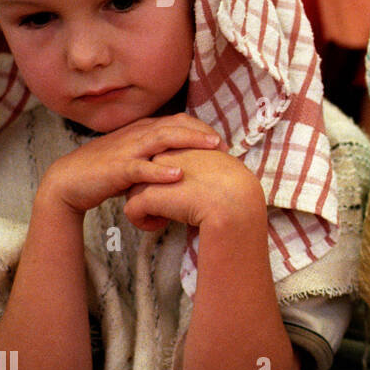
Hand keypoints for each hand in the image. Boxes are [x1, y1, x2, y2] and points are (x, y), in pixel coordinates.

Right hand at [41, 114, 223, 215]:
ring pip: (162, 139)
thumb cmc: (105, 170)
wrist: (68, 182)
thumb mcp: (135, 156)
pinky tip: (178, 175)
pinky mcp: (116, 169)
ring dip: (190, 142)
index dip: (201, 128)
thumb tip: (185, 160)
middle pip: (175, 125)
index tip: (221, 141)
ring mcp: (126, 150)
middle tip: (224, 145)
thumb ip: (156, 153)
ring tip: (212, 148)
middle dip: (202, 132)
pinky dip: (160, 171)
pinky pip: (141, 168)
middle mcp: (137, 135)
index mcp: (142, 130)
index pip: (177, 121)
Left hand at [124, 146, 264, 230]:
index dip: (164, 173)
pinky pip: (132, 211)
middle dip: (150, 186)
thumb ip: (213, 165)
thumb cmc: (237, 186)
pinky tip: (160, 225)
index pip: (162, 156)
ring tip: (163, 216)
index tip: (177, 188)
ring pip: (133, 190)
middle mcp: (165, 154)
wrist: (233, 199)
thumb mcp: (225, 167)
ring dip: (146, 204)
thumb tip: (213, 175)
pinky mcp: (148, 195)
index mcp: (184, 145)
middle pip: (145, 170)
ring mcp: (154, 174)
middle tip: (165, 203)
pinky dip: (143, 221)